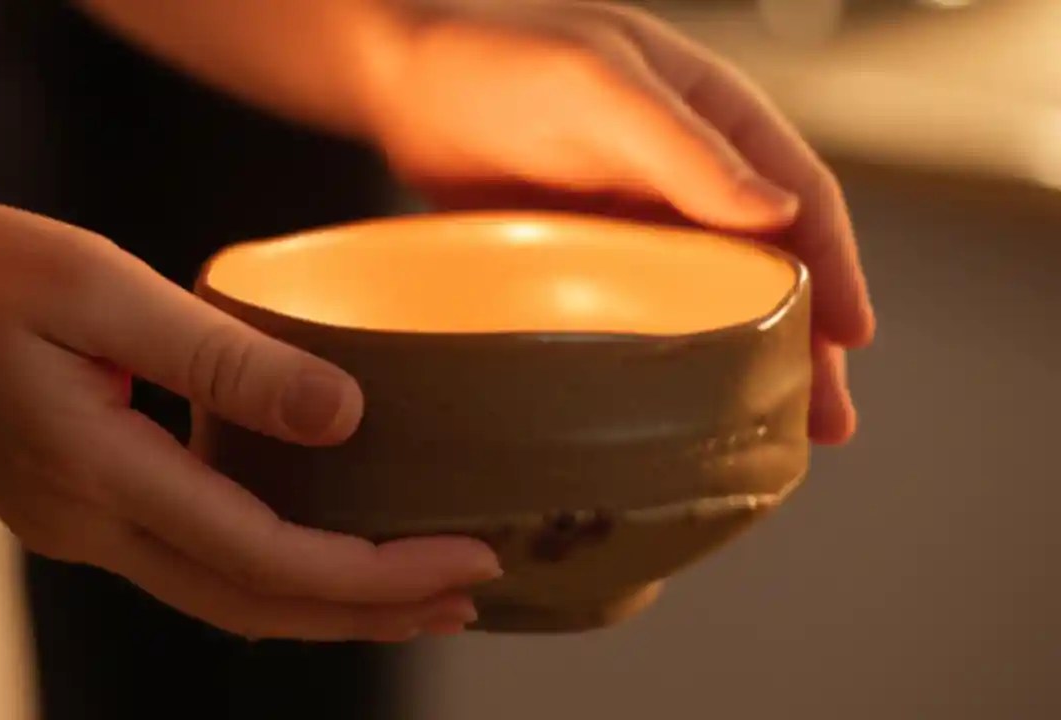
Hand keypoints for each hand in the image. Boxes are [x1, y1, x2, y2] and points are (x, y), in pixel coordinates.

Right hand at [0, 199, 498, 640]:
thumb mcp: (94, 291)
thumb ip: (221, 360)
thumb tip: (344, 415)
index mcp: (108, 479)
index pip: (274, 560)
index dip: (379, 576)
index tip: (467, 561)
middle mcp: (99, 528)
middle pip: (260, 608)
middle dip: (372, 612)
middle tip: (468, 599)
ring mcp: (84, 527)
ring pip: (228, 598)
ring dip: (327, 605)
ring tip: (413, 594)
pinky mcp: (79, 506)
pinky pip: (194, 563)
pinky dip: (273, 572)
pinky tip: (311, 551)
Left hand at [368, 0, 875, 443]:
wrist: (402, 80)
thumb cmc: (499, 57)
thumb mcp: (596, 87)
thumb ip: (683, 148)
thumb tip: (778, 214)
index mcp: (713, 118)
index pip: (801, 198)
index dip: (837, 266)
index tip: (854, 335)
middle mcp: (688, 172)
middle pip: (768, 264)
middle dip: (805, 339)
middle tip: (826, 420)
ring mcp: (638, 218)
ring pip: (713, 299)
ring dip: (746, 362)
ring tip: (773, 436)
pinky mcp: (588, 256)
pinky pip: (645, 313)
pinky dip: (675, 358)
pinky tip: (681, 407)